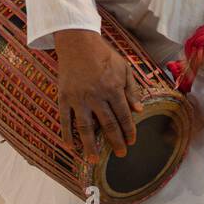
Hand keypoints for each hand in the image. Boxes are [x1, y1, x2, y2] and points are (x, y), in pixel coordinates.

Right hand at [53, 29, 142, 161]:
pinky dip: (67, 134)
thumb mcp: (124, 68)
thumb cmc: (104, 55)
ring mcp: (79, 98)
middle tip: (120, 154)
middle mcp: (96, 96)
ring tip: (93, 160)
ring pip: (86, 127)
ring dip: (90, 145)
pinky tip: (70, 147)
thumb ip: (132, 89)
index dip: (129, 131)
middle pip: (107, 125)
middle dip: (115, 142)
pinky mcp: (64, 97)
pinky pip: (65, 119)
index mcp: (113, 89)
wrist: (78, 42)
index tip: (132, 141)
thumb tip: (139, 110)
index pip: (123, 116)